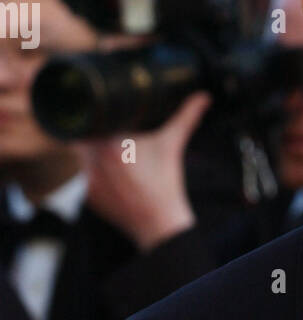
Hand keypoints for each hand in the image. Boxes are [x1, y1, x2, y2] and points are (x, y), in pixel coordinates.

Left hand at [74, 92, 211, 250]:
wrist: (159, 222)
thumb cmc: (166, 183)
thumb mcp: (174, 144)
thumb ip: (186, 116)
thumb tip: (203, 97)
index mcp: (113, 143)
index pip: (92, 120)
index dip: (97, 116)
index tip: (107, 117)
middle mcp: (95, 160)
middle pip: (84, 136)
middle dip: (96, 135)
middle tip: (113, 138)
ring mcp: (89, 179)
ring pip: (81, 156)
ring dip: (92, 153)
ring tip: (114, 158)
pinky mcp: (87, 194)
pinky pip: (84, 176)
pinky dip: (95, 173)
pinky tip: (113, 177)